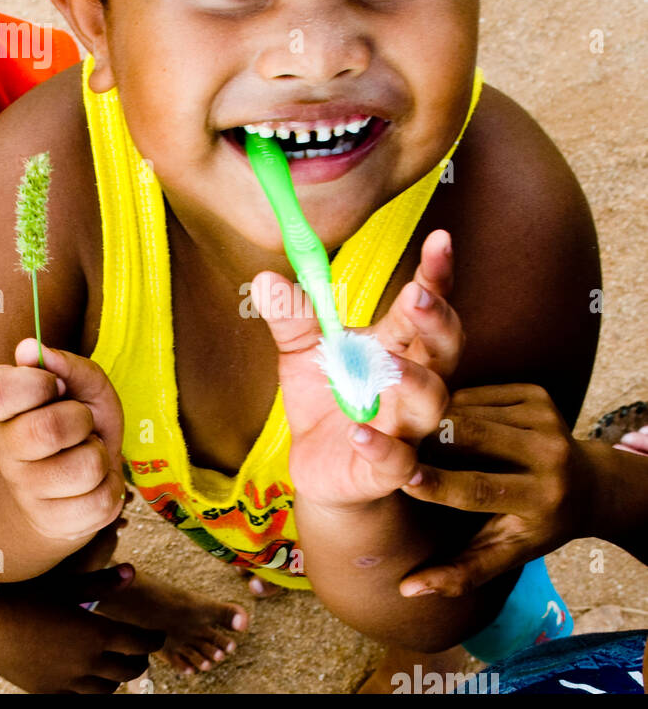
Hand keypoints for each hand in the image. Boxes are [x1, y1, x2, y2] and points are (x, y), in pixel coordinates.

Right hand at [0, 341, 126, 546]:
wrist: (73, 482)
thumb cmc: (77, 422)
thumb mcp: (81, 386)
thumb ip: (65, 364)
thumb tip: (31, 348)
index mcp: (0, 407)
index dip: (38, 383)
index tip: (55, 387)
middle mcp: (3, 449)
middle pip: (47, 430)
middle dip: (80, 419)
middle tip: (80, 422)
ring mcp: (24, 490)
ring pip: (84, 468)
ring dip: (98, 455)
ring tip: (86, 452)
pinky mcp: (52, 522)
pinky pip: (99, 502)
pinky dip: (109, 487)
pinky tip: (92, 483)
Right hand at [0, 564, 165, 693]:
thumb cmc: (25, 598)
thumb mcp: (64, 586)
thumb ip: (101, 582)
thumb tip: (132, 571)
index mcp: (96, 633)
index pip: (139, 642)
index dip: (153, 639)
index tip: (157, 634)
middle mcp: (88, 662)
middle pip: (129, 669)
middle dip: (140, 659)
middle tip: (140, 650)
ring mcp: (70, 682)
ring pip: (109, 689)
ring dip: (118, 678)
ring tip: (116, 665)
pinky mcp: (52, 693)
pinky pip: (84, 700)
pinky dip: (95, 692)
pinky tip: (90, 681)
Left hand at [252, 231, 458, 510]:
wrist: (319, 464)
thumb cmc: (325, 399)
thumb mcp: (301, 352)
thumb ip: (291, 317)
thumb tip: (266, 278)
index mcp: (395, 345)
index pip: (424, 306)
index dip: (436, 274)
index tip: (440, 239)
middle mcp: (411, 383)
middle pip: (443, 350)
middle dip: (436, 322)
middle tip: (417, 296)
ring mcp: (404, 427)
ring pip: (429, 403)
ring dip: (412, 381)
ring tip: (387, 366)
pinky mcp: (386, 469)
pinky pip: (395, 460)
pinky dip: (381, 447)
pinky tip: (358, 431)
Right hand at [394, 384, 591, 596]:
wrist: (588, 484)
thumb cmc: (535, 524)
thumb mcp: (505, 552)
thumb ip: (459, 572)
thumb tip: (407, 590)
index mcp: (542, 500)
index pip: (479, 489)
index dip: (436, 483)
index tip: (399, 476)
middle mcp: (550, 456)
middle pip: (471, 438)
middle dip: (425, 438)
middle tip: (387, 440)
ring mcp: (546, 419)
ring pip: (468, 409)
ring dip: (432, 418)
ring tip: (406, 430)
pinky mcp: (537, 394)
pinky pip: (476, 392)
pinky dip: (451, 403)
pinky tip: (444, 417)